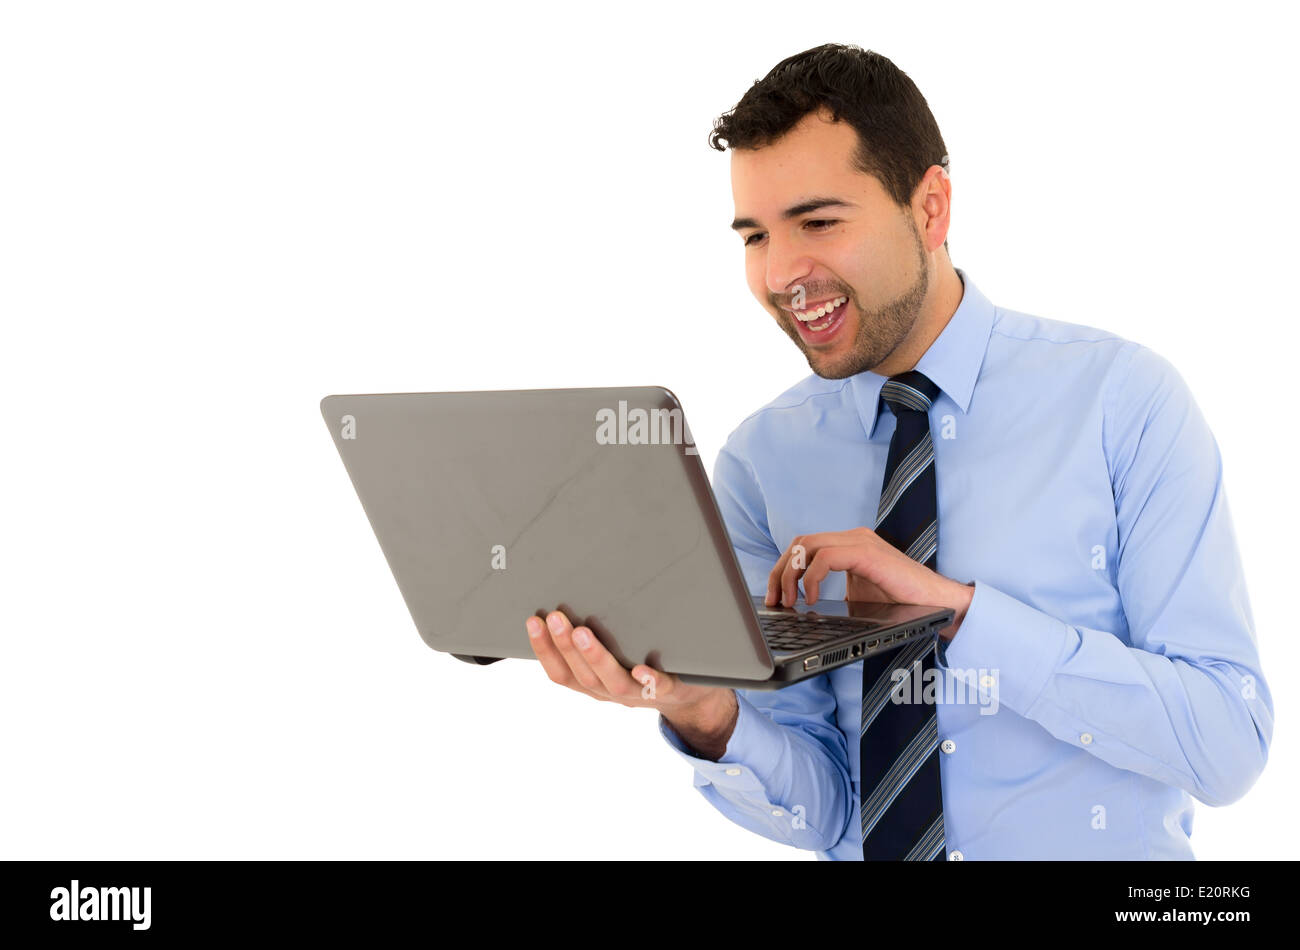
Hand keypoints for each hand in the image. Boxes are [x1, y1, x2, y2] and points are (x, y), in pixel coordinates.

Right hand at [524, 611, 737, 756]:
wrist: (692, 697)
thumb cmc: (646, 667)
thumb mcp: (616, 656)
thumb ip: (593, 638)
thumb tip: (566, 600)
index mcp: (595, 684)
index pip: (560, 672)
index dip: (543, 650)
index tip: (532, 622)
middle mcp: (612, 692)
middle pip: (582, 675)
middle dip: (564, 645)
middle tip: (553, 618)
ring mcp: (640, 693)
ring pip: (613, 682)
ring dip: (594, 657)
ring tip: (581, 631)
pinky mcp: (671, 690)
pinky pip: (657, 688)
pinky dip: (648, 680)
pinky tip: (641, 668)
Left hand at [766, 527, 974, 639]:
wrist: (937, 605)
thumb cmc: (900, 603)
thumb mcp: (855, 598)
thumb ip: (831, 594)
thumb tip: (798, 609)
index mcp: (847, 544)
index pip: (802, 546)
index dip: (782, 570)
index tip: (773, 597)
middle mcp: (852, 537)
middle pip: (799, 543)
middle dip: (779, 572)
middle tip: (775, 601)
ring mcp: (860, 542)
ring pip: (807, 545)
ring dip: (791, 575)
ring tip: (791, 602)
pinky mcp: (868, 553)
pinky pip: (826, 556)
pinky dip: (812, 577)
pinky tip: (813, 598)